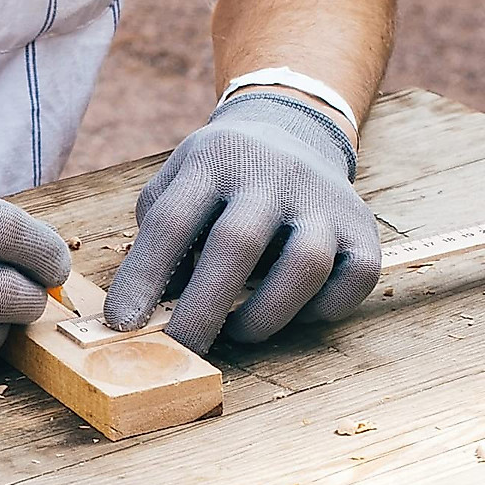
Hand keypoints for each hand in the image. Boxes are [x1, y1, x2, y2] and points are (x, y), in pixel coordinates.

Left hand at [103, 92, 379, 353]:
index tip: (121, 325)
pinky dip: (320, 311)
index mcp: (214, 161)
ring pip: (304, 264)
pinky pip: (351, 280)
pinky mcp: (362, 230)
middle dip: (203, 309)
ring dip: (265, 314)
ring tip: (239, 331)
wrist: (296, 132)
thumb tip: (140, 309)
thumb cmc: (222, 179)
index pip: (172, 221)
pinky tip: (292, 313)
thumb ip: (157, 236)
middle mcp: (272, 174)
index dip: (143, 277)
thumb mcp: (179, 181)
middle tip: (180, 352)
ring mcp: (322, 201)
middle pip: (237, 244)